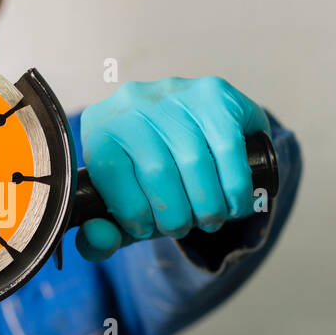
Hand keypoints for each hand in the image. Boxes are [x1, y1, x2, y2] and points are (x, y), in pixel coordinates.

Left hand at [77, 76, 270, 261]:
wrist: (189, 128)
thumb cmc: (147, 177)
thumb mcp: (118, 205)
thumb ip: (100, 235)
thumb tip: (99, 241)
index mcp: (101, 126)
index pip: (109, 171)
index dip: (133, 212)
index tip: (146, 229)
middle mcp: (133, 101)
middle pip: (157, 171)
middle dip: (175, 216)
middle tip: (183, 228)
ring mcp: (176, 93)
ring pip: (195, 163)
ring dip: (208, 206)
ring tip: (210, 219)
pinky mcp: (216, 93)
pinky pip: (229, 150)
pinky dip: (235, 187)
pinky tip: (234, 204)